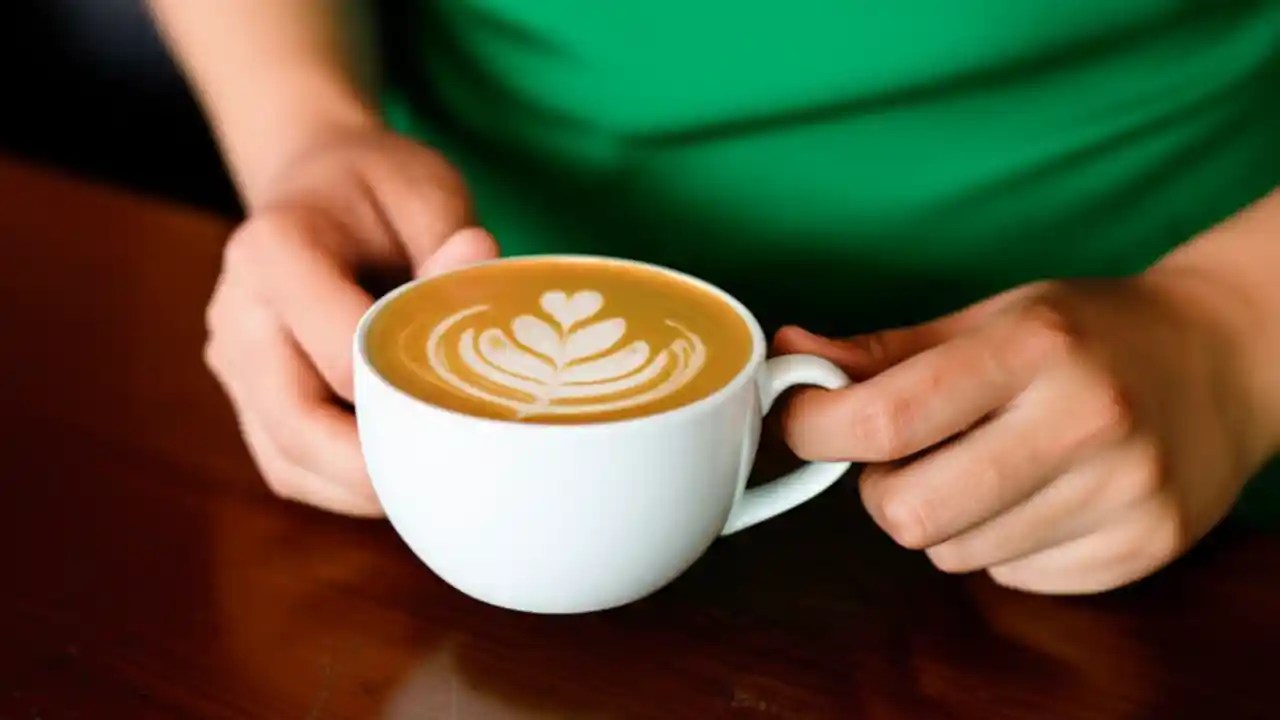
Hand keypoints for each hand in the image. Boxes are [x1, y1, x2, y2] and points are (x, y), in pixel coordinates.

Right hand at [204, 129, 498, 515]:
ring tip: (439, 480)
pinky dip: (347, 484)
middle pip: (296, 423)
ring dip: (365, 486)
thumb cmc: (379, 189)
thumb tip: (482, 263)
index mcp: (273, 250)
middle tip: (458, 477)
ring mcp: (233, 363)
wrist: (318, 186)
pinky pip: (289, 466)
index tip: (477, 402)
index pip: (340, 350)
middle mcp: (237, 313)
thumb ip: (449, 239)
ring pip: (289, 460)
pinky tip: (402, 471)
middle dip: (380, 466)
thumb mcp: (424, 190)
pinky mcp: (246, 400)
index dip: (410, 389)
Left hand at [775, 274, 1276, 592]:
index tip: (805, 421)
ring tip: (990, 468)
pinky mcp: (1143, 548)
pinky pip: (1012, 578)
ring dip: (945, 518)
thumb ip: (886, 351)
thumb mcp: (991, 319)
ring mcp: (1122, 493)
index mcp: (1034, 348)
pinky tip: (1040, 496)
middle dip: (880, 489)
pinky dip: (1002, 546)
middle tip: (908, 456)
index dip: (816, 428)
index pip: (887, 418)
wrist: (1222, 360)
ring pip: (953, 553)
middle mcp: (1084, 421)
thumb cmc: (1090, 334)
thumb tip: (791, 356)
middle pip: (907, 511)